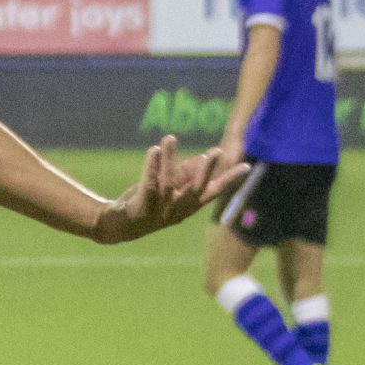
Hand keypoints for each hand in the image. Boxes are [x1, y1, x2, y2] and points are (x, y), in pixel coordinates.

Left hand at [93, 135, 249, 243]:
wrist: (118, 226)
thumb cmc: (148, 204)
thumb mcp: (170, 188)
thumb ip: (185, 174)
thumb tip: (203, 158)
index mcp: (187, 207)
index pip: (213, 193)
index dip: (229, 180)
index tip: (247, 166)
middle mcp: (177, 212)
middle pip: (196, 192)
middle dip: (206, 172)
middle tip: (215, 152)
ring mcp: (159, 213)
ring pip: (168, 185)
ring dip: (169, 160)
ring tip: (170, 138)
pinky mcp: (141, 209)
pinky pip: (148, 185)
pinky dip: (151, 167)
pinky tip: (153, 150)